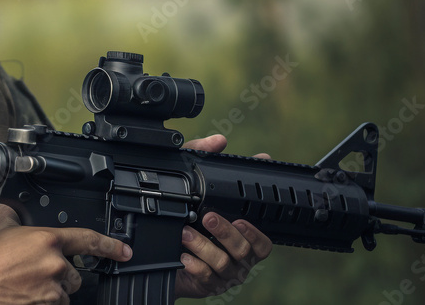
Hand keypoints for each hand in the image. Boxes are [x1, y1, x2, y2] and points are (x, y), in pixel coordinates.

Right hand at [0, 204, 130, 304]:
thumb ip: (14, 218)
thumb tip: (16, 211)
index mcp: (46, 240)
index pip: (87, 240)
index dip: (110, 246)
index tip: (124, 251)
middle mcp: (54, 266)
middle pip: (73, 274)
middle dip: (59, 275)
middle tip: (34, 274)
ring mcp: (51, 291)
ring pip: (63, 294)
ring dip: (50, 292)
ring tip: (24, 286)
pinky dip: (42, 303)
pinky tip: (23, 296)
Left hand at [176, 134, 272, 297]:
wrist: (161, 253)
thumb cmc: (185, 217)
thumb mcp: (190, 183)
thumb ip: (204, 158)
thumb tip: (220, 140)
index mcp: (241, 238)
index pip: (262, 241)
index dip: (255, 231)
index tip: (240, 218)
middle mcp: (237, 259)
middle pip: (244, 250)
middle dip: (225, 232)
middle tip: (207, 218)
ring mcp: (222, 274)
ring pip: (223, 263)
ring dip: (203, 246)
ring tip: (184, 233)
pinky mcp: (205, 285)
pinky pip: (206, 277)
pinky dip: (194, 264)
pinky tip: (182, 255)